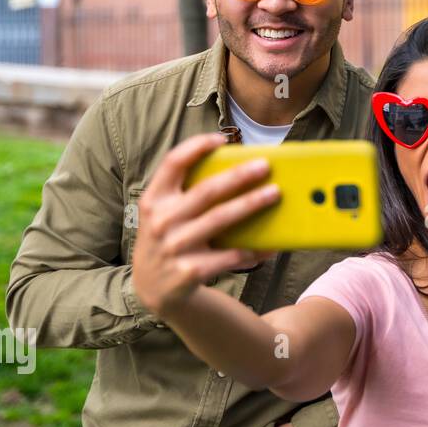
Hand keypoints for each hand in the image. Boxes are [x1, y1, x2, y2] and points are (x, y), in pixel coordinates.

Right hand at [130, 133, 278, 315]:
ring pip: (221, 219)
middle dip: (239, 176)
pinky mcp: (190, 271)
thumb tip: (236, 169)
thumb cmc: (169, 238)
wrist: (152, 288)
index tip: (221, 138)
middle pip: (206, 191)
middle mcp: (161, 221)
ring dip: (251, 204)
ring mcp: (175, 247)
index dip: (196, 147)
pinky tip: (273, 243)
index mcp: (154, 200)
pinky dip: (254, 248)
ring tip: (274, 194)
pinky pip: (230, 255)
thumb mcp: (164, 213)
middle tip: (265, 166)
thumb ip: (185, 193)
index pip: (172, 163)